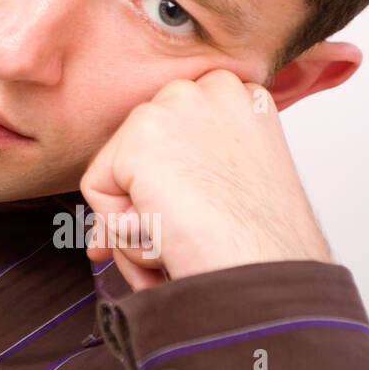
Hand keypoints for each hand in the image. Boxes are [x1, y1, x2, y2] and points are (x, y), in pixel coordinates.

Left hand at [79, 68, 331, 292]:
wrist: (271, 279)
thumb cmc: (264, 251)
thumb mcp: (236, 190)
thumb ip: (187, 175)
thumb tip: (131, 201)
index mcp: (243, 98)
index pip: (173, 134)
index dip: (168, 183)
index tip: (196, 213)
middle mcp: (210, 89)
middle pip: (141, 150)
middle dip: (148, 204)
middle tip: (189, 236)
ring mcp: (174, 108)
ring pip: (118, 172)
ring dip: (140, 224)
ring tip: (188, 239)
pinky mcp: (140, 139)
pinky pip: (98, 191)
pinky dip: (121, 230)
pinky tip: (170, 235)